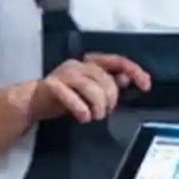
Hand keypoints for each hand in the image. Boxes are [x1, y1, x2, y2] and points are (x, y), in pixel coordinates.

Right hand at [30, 53, 151, 122]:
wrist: (33, 102)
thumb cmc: (64, 95)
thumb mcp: (90, 90)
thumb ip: (108, 83)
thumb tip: (127, 79)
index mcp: (90, 63)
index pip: (118, 61)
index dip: (134, 71)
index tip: (145, 85)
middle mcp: (79, 65)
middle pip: (105, 78)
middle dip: (111, 99)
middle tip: (106, 112)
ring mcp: (65, 74)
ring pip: (91, 87)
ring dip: (98, 105)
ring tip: (95, 116)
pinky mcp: (52, 85)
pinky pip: (70, 95)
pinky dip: (80, 108)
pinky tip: (84, 117)